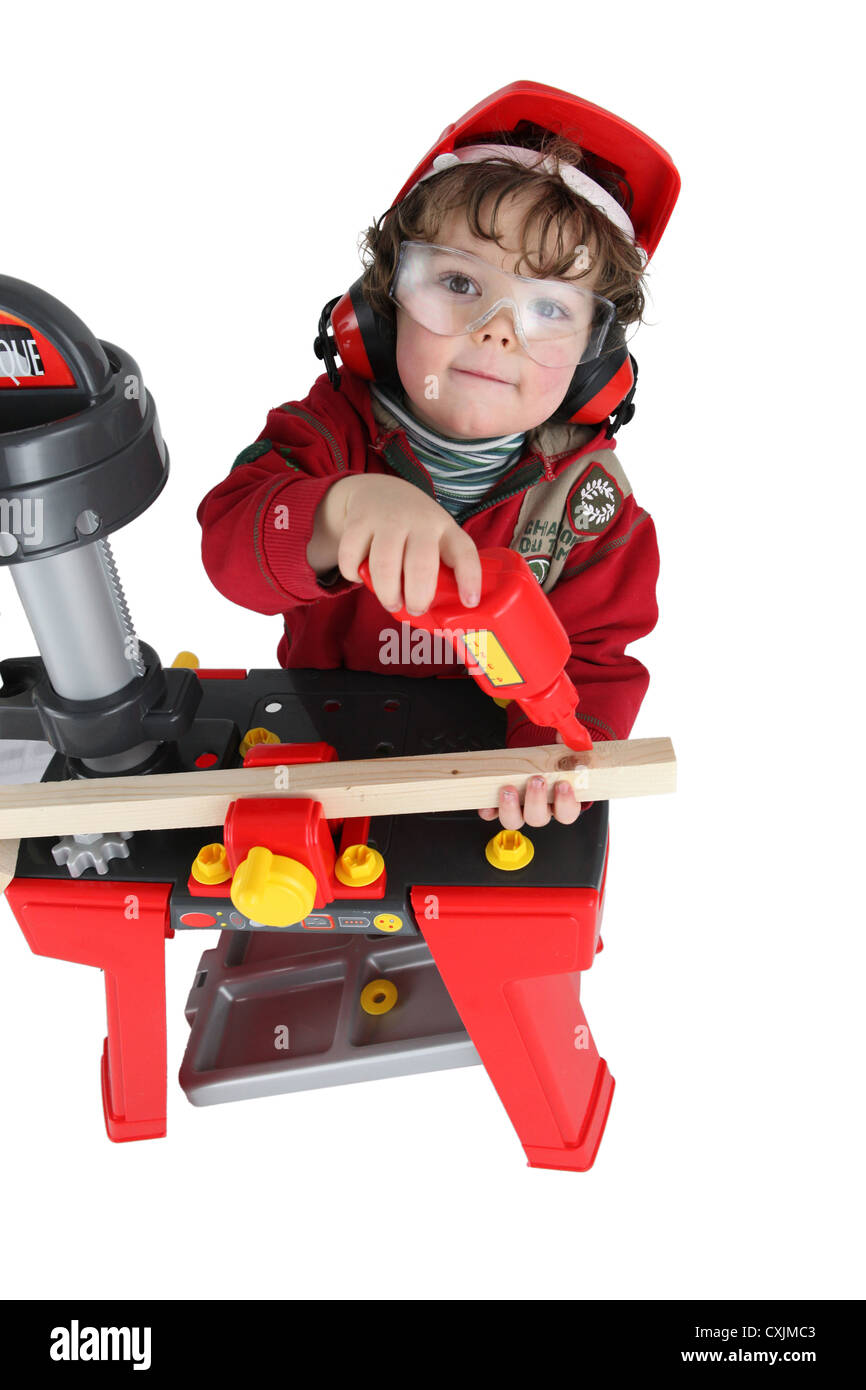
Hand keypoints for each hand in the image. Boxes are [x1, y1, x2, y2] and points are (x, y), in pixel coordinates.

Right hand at [308, 474, 480, 613]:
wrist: (378, 489)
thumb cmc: (414, 528)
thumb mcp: (436, 537)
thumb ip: (439, 566)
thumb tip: (437, 614)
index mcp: (445, 529)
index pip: (464, 552)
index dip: (469, 579)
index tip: (470, 603)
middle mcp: (419, 521)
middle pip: (420, 565)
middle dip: (418, 597)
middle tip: (415, 609)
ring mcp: (389, 519)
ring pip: (384, 565)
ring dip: (387, 593)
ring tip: (391, 602)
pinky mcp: (360, 521)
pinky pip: (352, 556)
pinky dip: (352, 573)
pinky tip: (358, 576)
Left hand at [478, 732, 584, 827]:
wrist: (529, 760)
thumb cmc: (546, 762)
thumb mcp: (559, 751)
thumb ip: (565, 745)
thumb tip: (563, 736)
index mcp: (558, 803)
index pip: (567, 813)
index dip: (566, 802)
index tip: (563, 784)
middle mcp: (539, 811)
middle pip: (538, 819)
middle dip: (536, 800)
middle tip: (536, 780)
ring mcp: (519, 811)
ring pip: (514, 821)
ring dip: (510, 808)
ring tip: (509, 788)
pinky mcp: (499, 807)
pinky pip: (491, 814)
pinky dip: (488, 810)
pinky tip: (487, 801)